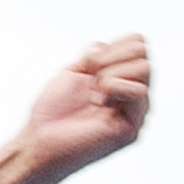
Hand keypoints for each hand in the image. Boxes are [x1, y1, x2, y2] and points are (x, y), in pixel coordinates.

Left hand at [9, 34, 153, 180]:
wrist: (39, 140)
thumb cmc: (53, 111)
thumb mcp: (74, 71)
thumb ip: (98, 55)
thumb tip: (115, 47)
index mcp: (122, 78)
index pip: (137, 43)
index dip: (111, 46)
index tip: (86, 67)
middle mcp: (133, 93)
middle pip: (141, 51)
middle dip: (109, 57)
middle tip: (90, 80)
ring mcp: (136, 110)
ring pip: (144, 67)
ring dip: (110, 74)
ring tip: (94, 94)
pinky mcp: (132, 127)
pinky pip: (139, 91)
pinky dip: (115, 88)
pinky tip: (100, 103)